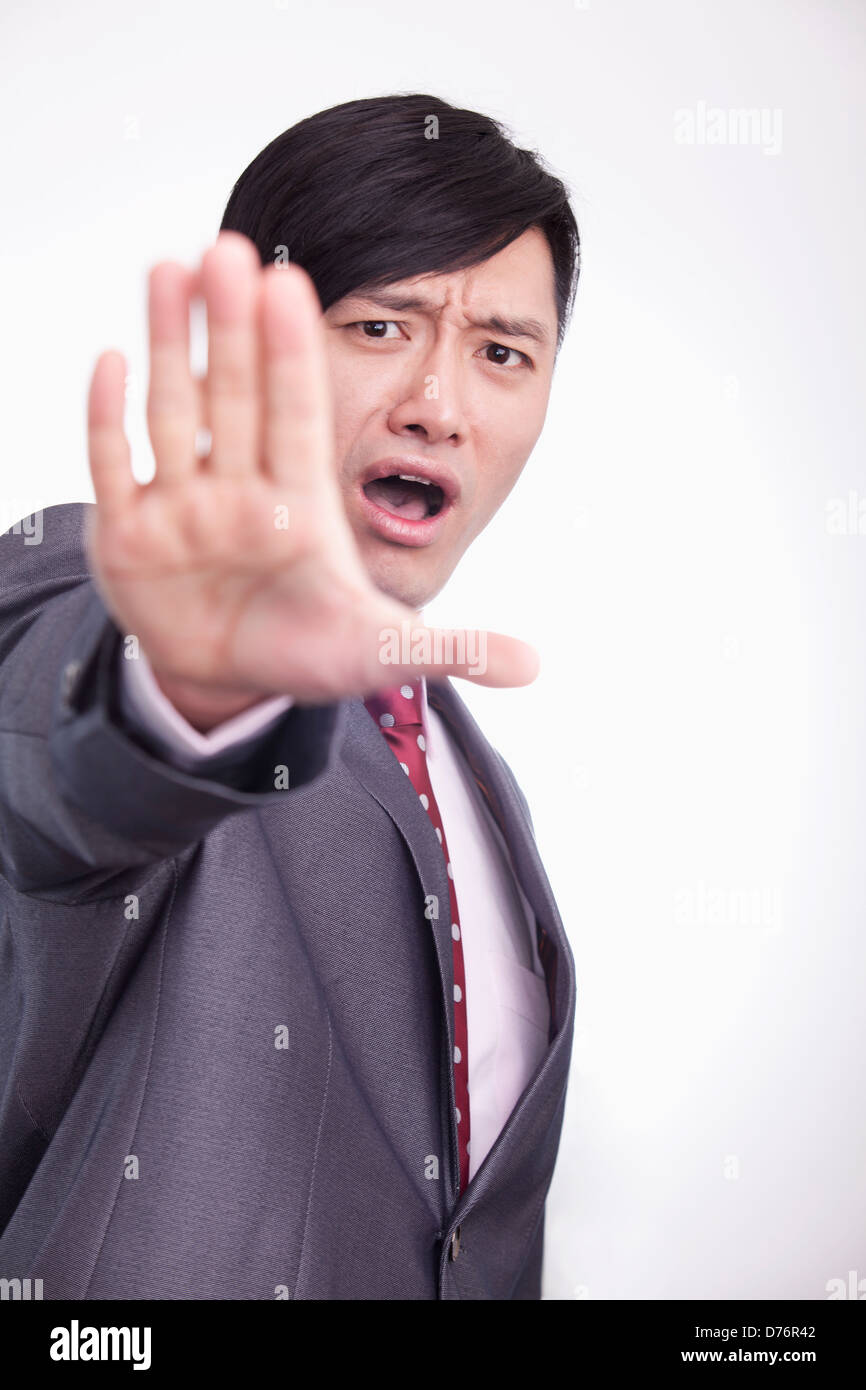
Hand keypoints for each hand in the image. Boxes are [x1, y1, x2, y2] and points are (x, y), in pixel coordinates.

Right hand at [85, 232, 538, 726]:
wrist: (233, 680)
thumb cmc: (309, 651)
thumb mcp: (384, 654)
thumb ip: (454, 650)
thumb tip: (536, 666)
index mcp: (303, 503)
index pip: (299, 415)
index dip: (292, 354)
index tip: (291, 284)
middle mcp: (241, 491)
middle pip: (237, 395)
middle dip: (231, 326)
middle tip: (228, 248)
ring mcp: (183, 509)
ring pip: (174, 413)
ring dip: (169, 345)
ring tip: (168, 270)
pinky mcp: (131, 539)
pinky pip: (116, 470)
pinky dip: (109, 421)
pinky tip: (112, 362)